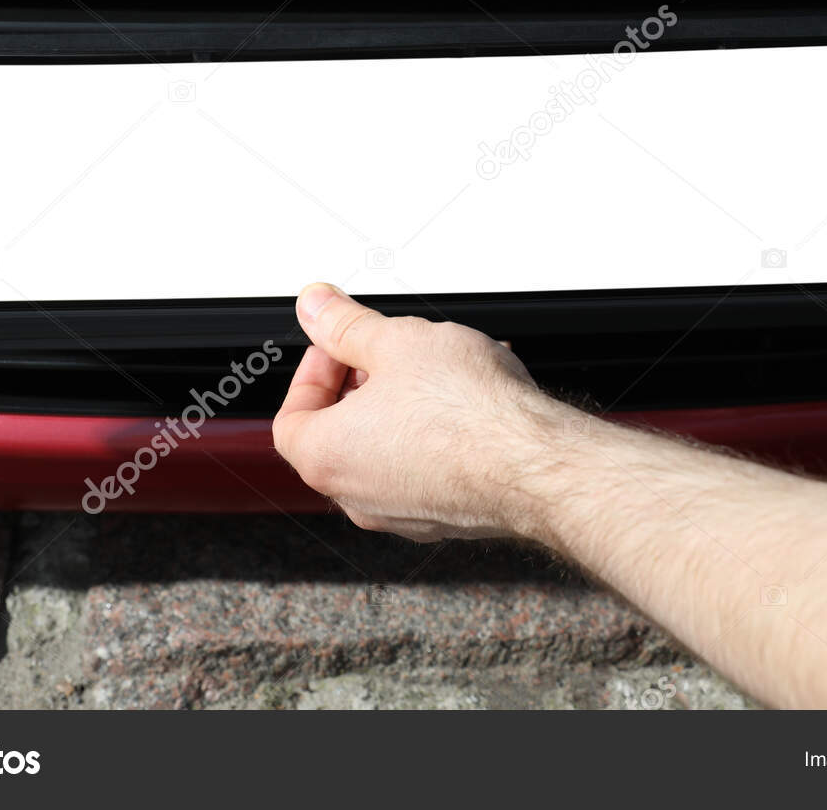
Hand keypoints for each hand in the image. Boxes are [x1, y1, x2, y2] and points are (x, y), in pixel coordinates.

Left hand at [272, 283, 586, 540]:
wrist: (535, 463)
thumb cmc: (467, 413)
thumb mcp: (396, 341)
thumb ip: (345, 325)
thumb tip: (316, 307)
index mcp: (326, 457)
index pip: (292, 416)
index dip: (314, 371)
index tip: (341, 345)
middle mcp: (358, 497)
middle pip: (340, 434)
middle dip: (364, 384)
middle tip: (391, 352)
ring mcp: (403, 513)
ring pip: (388, 450)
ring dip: (405, 407)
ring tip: (440, 368)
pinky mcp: (446, 517)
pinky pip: (428, 469)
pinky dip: (438, 435)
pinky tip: (470, 400)